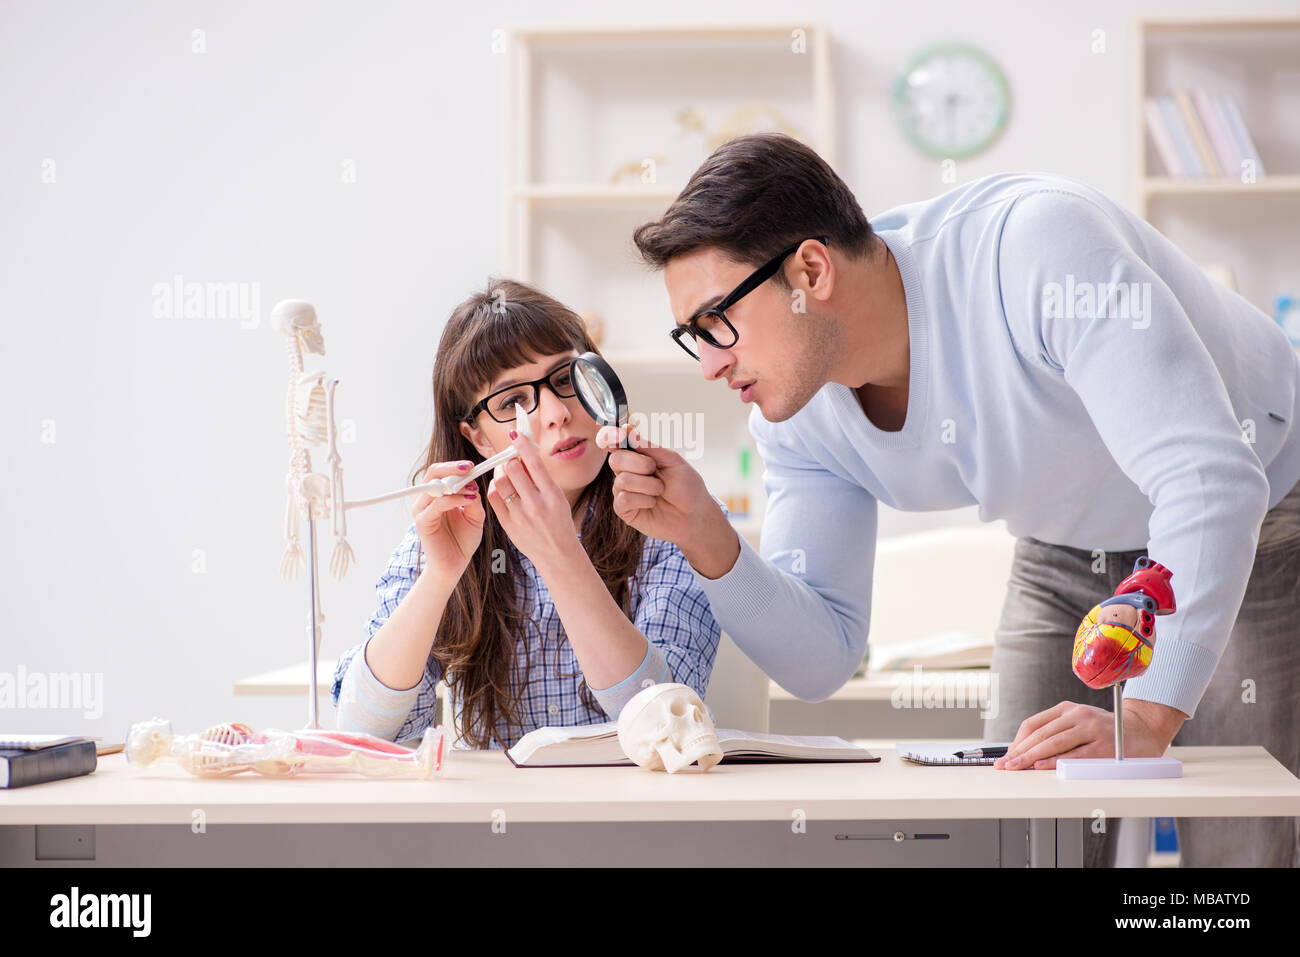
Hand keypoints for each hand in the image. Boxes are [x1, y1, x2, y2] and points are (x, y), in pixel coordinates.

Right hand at [411, 461, 484, 577]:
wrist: (454, 565)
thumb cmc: (462, 541)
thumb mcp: (474, 516)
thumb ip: (473, 499)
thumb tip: (473, 484)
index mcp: (437, 495)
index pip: (442, 472)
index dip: (456, 466)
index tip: (475, 465)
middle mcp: (427, 499)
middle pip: (434, 473)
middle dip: (452, 468)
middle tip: (470, 467)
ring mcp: (422, 510)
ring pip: (435, 486)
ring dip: (456, 484)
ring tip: (473, 489)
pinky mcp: (423, 522)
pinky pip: (437, 504)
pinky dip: (454, 499)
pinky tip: (469, 499)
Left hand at [485, 431, 584, 573]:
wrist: (558, 554)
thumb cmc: (559, 522)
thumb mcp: (558, 498)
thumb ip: (541, 479)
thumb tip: (523, 455)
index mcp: (552, 495)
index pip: (534, 463)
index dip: (522, 445)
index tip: (515, 435)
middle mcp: (536, 504)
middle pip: (512, 470)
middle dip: (509, 459)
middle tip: (510, 458)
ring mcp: (520, 516)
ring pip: (500, 482)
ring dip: (500, 472)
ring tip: (505, 472)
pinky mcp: (508, 524)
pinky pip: (494, 498)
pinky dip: (495, 488)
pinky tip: (501, 487)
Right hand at [594, 423, 712, 540]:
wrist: (695, 514)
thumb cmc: (687, 486)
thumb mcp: (672, 460)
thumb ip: (647, 446)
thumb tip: (625, 429)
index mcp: (637, 456)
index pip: (614, 442)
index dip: (610, 437)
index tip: (617, 436)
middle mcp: (627, 472)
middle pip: (615, 460)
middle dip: (640, 464)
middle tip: (655, 470)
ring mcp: (624, 491)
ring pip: (622, 481)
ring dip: (647, 485)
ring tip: (660, 490)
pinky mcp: (625, 510)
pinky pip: (623, 500)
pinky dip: (643, 500)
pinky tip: (653, 503)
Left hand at [992, 698, 1185, 769]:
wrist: (1144, 729)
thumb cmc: (1107, 730)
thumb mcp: (1079, 723)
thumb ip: (1057, 733)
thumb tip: (1026, 753)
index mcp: (1067, 709)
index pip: (1033, 724)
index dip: (1017, 742)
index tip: (1005, 756)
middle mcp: (1078, 715)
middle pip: (1040, 734)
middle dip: (1019, 752)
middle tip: (1005, 765)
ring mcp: (1091, 729)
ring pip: (1054, 742)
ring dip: (1031, 757)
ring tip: (1017, 767)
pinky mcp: (1104, 746)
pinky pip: (1075, 755)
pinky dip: (1056, 761)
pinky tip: (1042, 766)